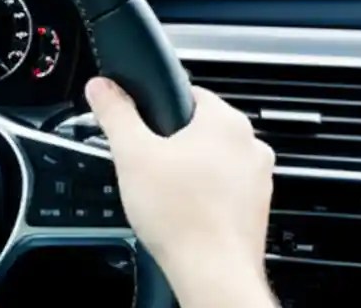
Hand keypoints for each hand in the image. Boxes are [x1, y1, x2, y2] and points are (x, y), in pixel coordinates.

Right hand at [85, 77, 275, 307]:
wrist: (212, 272)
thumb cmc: (180, 216)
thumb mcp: (132, 154)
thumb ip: (116, 113)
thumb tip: (102, 88)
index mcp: (226, 121)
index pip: (189, 93)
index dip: (158, 110)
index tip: (143, 131)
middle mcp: (251, 145)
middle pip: (200, 130)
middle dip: (172, 146)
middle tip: (149, 168)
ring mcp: (259, 178)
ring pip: (213, 161)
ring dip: (189, 172)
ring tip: (166, 194)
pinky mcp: (256, 207)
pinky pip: (224, 189)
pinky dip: (204, 196)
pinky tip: (184, 212)